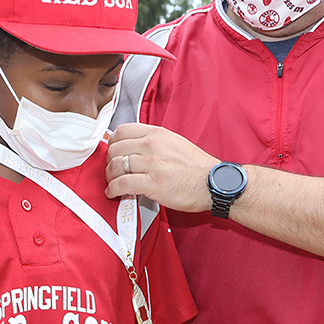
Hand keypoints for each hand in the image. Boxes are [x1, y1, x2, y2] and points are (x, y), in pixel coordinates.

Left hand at [105, 123, 219, 212]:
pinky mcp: (152, 184)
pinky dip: (113, 189)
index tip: (113, 152)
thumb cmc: (197, 167)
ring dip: (109, 176)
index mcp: (157, 134)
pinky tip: (114, 193)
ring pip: (116, 166)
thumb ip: (154, 142)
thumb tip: (134, 148)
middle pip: (115, 149)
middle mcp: (152, 145)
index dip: (112, 143)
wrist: (214, 183)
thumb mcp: (175, 143)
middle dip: (109, 161)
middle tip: (113, 170)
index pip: (122, 131)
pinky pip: (122, 184)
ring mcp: (152, 164)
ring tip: (112, 183)